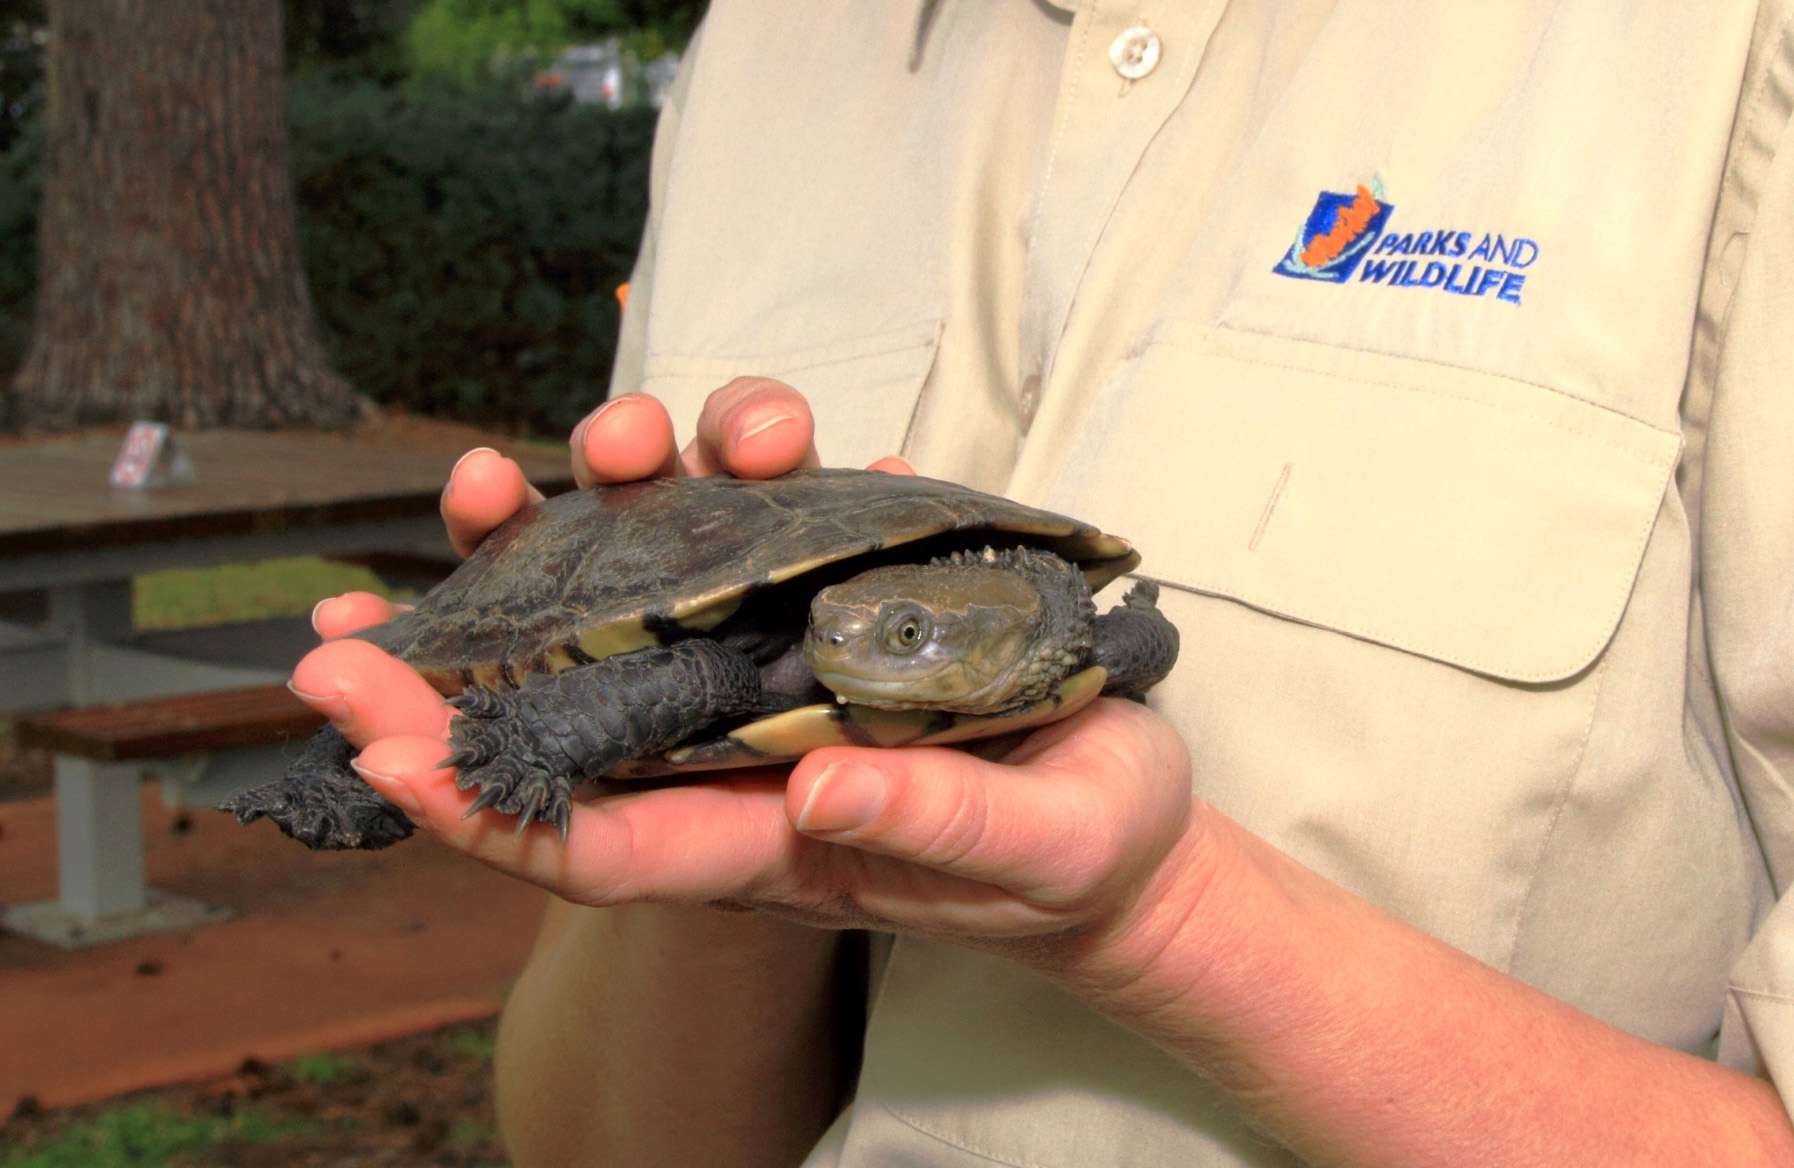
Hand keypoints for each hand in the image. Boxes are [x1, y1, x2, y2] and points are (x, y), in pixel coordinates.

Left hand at [296, 379, 1204, 971]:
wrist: (1130, 809)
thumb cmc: (1084, 852)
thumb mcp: (1036, 847)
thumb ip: (932, 823)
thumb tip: (818, 785)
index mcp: (769, 836)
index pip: (594, 839)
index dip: (475, 804)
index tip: (373, 739)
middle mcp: (749, 746)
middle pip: (582, 695)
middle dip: (475, 632)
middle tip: (411, 545)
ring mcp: (788, 664)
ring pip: (659, 578)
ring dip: (619, 497)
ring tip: (633, 431)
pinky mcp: (840, 595)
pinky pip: (762, 524)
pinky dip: (748, 467)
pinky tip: (773, 434)